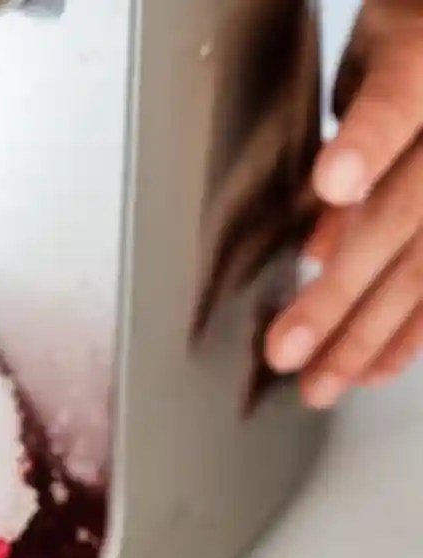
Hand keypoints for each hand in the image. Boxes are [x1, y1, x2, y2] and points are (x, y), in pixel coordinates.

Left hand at [265, 0, 422, 407]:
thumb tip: (323, 233)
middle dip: (344, 290)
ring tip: (322, 381)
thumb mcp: (379, 59)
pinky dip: (413, 328)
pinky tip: (377, 365)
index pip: (397, 101)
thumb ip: (355, 137)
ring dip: (373, 331)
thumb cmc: (417, 35)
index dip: (367, 143)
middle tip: (287, 347)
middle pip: (406, 216)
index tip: (334, 181)